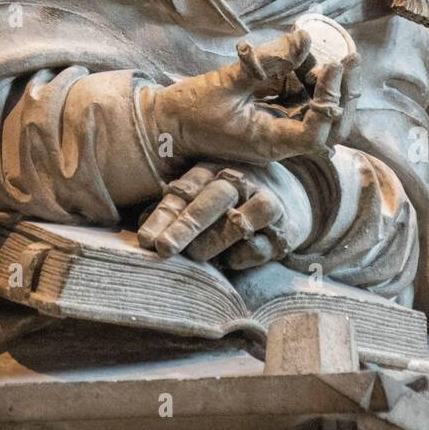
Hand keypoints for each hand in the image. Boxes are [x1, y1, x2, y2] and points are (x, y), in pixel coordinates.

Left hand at [137, 160, 311, 268]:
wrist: (287, 198)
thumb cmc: (228, 197)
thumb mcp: (201, 191)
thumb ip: (174, 208)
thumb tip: (142, 230)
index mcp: (212, 168)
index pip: (185, 191)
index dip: (164, 215)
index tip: (146, 240)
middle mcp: (238, 181)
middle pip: (212, 200)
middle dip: (187, 226)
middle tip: (164, 249)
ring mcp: (264, 202)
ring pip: (239, 222)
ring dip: (214, 241)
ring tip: (196, 256)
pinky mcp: (283, 230)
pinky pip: (260, 247)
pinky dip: (241, 257)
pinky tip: (227, 261)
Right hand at [142, 27, 360, 169]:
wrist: (167, 125)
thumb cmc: (191, 110)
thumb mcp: (228, 81)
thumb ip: (268, 61)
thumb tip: (304, 37)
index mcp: (270, 143)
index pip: (317, 130)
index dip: (331, 98)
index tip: (333, 66)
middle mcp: (280, 142)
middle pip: (329, 126)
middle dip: (340, 92)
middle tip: (346, 58)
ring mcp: (277, 132)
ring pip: (317, 111)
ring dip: (322, 82)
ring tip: (313, 51)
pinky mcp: (272, 120)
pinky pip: (299, 102)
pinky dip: (304, 81)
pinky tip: (300, 57)